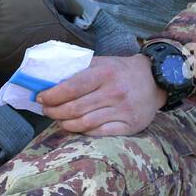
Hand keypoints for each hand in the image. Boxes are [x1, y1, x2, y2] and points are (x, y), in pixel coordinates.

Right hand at [0, 0, 88, 76]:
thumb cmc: (16, 5)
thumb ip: (69, 4)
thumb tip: (80, 13)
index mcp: (66, 38)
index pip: (88, 43)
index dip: (84, 34)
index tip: (76, 27)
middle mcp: (58, 58)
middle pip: (73, 57)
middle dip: (71, 48)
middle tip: (61, 34)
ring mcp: (41, 68)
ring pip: (57, 65)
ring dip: (56, 56)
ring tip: (45, 41)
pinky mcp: (25, 72)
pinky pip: (40, 69)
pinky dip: (40, 62)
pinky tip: (31, 48)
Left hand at [38, 55, 165, 136]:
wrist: (155, 80)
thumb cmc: (120, 70)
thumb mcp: (102, 62)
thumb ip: (79, 69)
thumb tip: (49, 78)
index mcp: (105, 73)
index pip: (72, 87)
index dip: (53, 95)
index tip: (40, 97)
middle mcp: (114, 92)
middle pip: (76, 108)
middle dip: (55, 111)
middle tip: (46, 111)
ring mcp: (123, 111)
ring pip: (85, 123)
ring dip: (66, 123)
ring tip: (58, 120)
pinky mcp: (130, 126)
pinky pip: (100, 133)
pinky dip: (84, 132)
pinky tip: (76, 127)